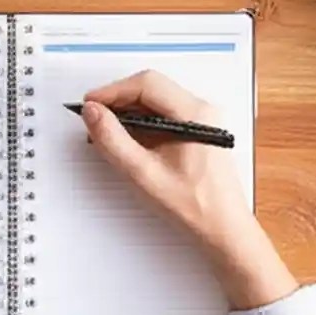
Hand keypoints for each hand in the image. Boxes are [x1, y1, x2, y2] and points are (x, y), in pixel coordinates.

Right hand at [80, 70, 297, 309]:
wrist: (224, 230)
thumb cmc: (196, 206)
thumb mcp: (144, 173)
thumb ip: (113, 140)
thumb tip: (93, 113)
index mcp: (195, 114)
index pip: (146, 84)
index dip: (112, 91)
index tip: (91, 104)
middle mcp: (202, 111)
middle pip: (151, 88)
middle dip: (118, 99)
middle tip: (94, 116)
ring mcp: (202, 120)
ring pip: (156, 101)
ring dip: (128, 111)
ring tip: (107, 130)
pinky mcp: (197, 131)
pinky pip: (163, 115)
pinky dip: (141, 122)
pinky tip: (127, 140)